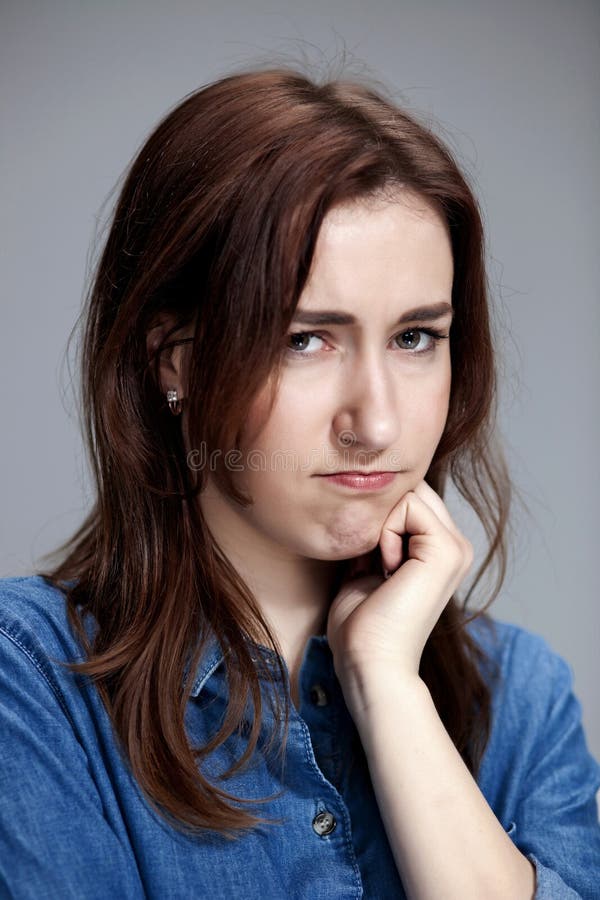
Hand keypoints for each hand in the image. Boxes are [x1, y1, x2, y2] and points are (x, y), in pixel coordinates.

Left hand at [326, 478, 473, 687]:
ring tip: (383, 569)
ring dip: (381, 526)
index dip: (376, 516)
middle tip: (374, 563)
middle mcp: (456, 545)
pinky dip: (385, 534)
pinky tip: (388, 570)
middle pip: (409, 489)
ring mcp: (456, 547)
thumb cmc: (361, 625)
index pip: (407, 495)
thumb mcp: (365, 566)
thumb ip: (374, 533)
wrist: (370, 663)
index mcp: (440, 549)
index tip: (368, 560)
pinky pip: (407, 506)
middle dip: (379, 516)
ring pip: (408, 492)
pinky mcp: (447, 550)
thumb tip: (363, 501)